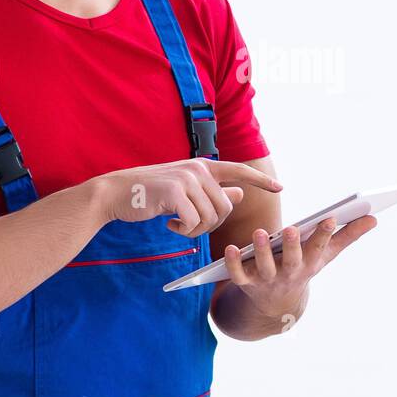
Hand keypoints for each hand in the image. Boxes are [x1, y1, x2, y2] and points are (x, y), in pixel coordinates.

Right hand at [91, 160, 282, 236]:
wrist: (116, 193)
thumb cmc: (150, 193)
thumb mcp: (184, 189)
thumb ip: (212, 190)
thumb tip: (239, 192)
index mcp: (203, 166)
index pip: (239, 170)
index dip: (260, 180)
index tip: (280, 187)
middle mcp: (198, 169)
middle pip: (225, 207)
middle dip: (211, 223)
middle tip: (189, 225)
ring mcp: (187, 179)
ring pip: (211, 217)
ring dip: (195, 229)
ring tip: (177, 223)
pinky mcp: (175, 193)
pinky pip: (193, 223)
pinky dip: (183, 231)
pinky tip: (169, 224)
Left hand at [222, 214, 377, 321]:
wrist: (275, 304)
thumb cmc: (303, 267)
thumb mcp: (325, 255)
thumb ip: (348, 236)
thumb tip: (374, 218)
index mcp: (309, 263)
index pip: (319, 248)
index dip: (324, 234)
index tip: (330, 217)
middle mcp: (289, 272)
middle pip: (292, 259)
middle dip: (292, 245)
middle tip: (292, 228)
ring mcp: (267, 278)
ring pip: (263, 266)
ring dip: (261, 251)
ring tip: (260, 233)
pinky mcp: (246, 281)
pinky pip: (237, 274)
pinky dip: (232, 263)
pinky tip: (230, 248)